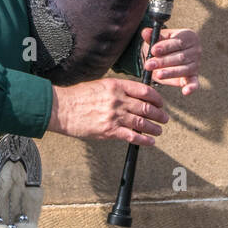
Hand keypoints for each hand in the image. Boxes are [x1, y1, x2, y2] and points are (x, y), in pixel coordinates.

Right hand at [47, 78, 167, 145]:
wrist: (62, 109)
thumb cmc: (79, 96)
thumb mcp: (101, 85)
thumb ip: (118, 90)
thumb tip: (133, 96)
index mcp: (117, 86)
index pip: (145, 91)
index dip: (157, 98)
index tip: (160, 103)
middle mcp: (118, 100)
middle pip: (147, 107)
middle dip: (159, 114)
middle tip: (165, 118)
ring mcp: (115, 116)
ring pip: (142, 122)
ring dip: (154, 128)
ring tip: (159, 130)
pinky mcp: (109, 131)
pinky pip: (132, 136)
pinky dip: (144, 140)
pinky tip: (150, 142)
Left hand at [141, 27, 201, 94]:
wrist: (170, 54)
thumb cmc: (165, 44)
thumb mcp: (159, 38)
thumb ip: (153, 35)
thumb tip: (145, 32)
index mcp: (189, 36)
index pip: (178, 42)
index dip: (165, 47)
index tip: (153, 50)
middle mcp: (196, 50)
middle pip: (180, 57)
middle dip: (163, 62)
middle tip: (149, 64)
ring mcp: (196, 64)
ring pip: (183, 70)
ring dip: (170, 73)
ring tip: (158, 74)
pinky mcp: (194, 76)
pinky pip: (194, 83)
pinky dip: (191, 87)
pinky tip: (185, 91)